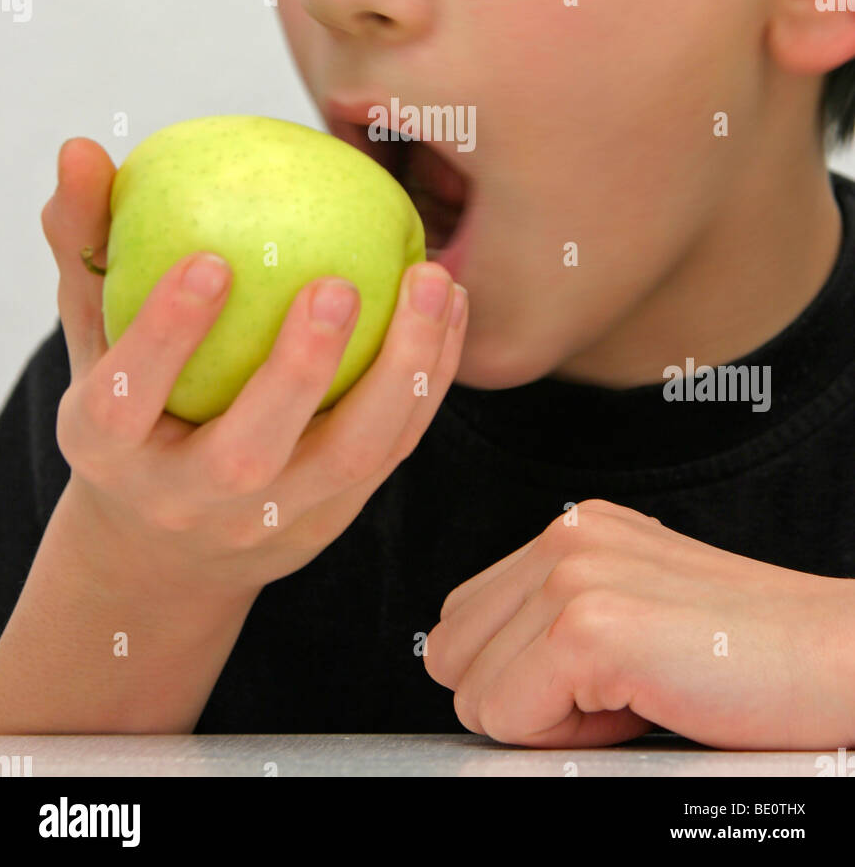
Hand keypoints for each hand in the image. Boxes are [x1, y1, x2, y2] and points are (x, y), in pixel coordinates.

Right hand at [41, 137, 467, 599]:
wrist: (167, 548)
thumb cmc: (132, 409)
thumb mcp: (93, 338)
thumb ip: (87, 248)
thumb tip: (82, 150)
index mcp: (111, 452)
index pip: (128, 400)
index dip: (165, 336)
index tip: (210, 261)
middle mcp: (190, 499)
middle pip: (248, 451)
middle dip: (297, 371)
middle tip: (337, 285)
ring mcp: (271, 518)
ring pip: (348, 457)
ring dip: (399, 372)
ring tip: (431, 281)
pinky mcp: (334, 516)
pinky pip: (394, 448)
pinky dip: (429, 378)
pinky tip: (451, 305)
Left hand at [423, 498, 854, 748]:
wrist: (843, 663)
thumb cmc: (755, 661)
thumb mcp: (640, 618)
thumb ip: (557, 626)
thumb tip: (480, 679)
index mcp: (576, 529)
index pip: (463, 619)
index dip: (518, 678)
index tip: (601, 686)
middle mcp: (568, 534)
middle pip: (452, 651)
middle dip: (518, 698)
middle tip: (620, 697)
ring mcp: (575, 574)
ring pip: (471, 691)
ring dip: (547, 721)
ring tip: (639, 696)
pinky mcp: (588, 628)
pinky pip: (505, 716)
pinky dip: (567, 738)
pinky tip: (642, 707)